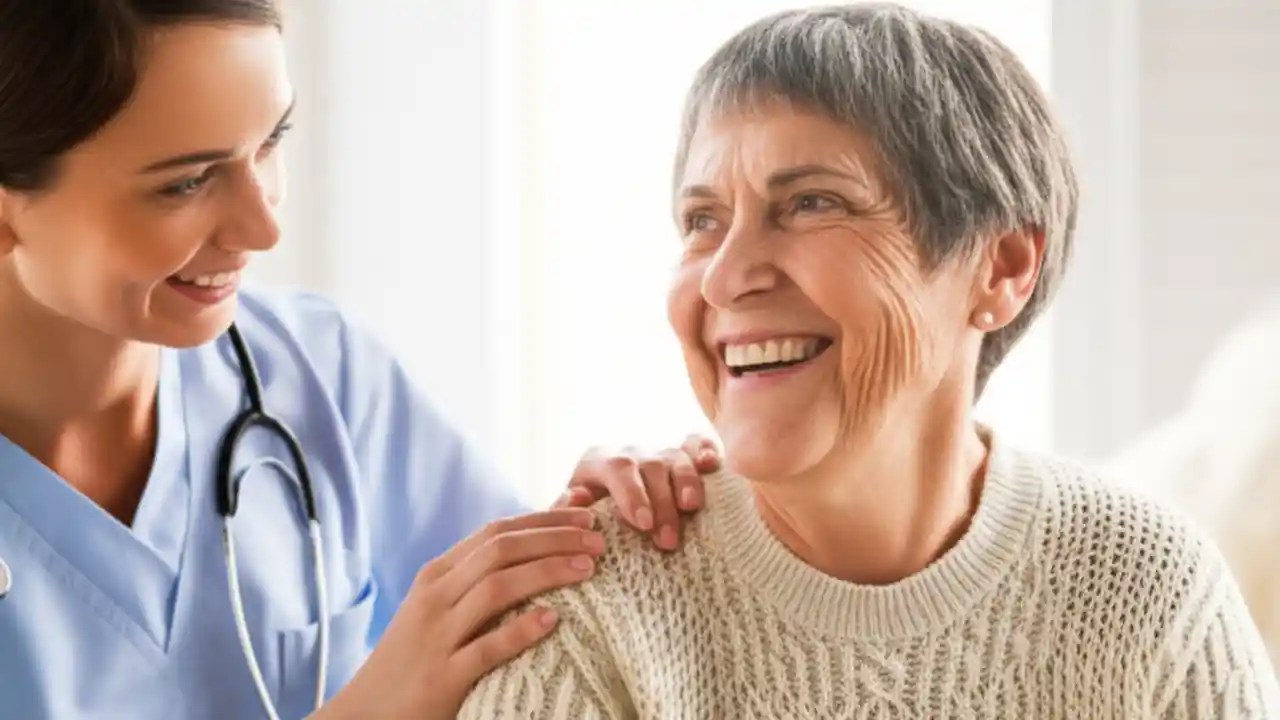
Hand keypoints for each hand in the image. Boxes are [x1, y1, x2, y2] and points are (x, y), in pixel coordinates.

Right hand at [315, 509, 602, 719]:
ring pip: (495, 589)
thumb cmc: (416, 657)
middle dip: (554, 537)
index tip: (586, 513)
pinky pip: (485, 649)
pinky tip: (552, 620)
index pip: (496, 531)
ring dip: (546, 571)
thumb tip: (537, 542)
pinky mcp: (442, 677)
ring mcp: (437, 636)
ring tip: (588, 567)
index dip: (544, 518)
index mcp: (438, 575)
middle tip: (598, 537)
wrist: (365, 714)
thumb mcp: (442, 608)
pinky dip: (519, 631)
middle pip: (500, 550)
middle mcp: (436, 596)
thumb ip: (484, 576)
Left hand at [555, 434, 721, 550]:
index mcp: (600, 461)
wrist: (601, 501)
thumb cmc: (586, 516)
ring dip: (687, 483)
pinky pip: (698, 445)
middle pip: (651, 468)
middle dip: (662, 505)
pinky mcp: (682, 457)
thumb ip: (565, 511)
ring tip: (691, 508)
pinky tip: (712, 464)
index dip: (632, 494)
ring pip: (677, 459)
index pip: (617, 468)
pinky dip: (707, 452)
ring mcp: (659, 453)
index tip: (642, 524)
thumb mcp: (569, 513)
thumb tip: (575, 500)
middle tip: (667, 542)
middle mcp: (632, 453)